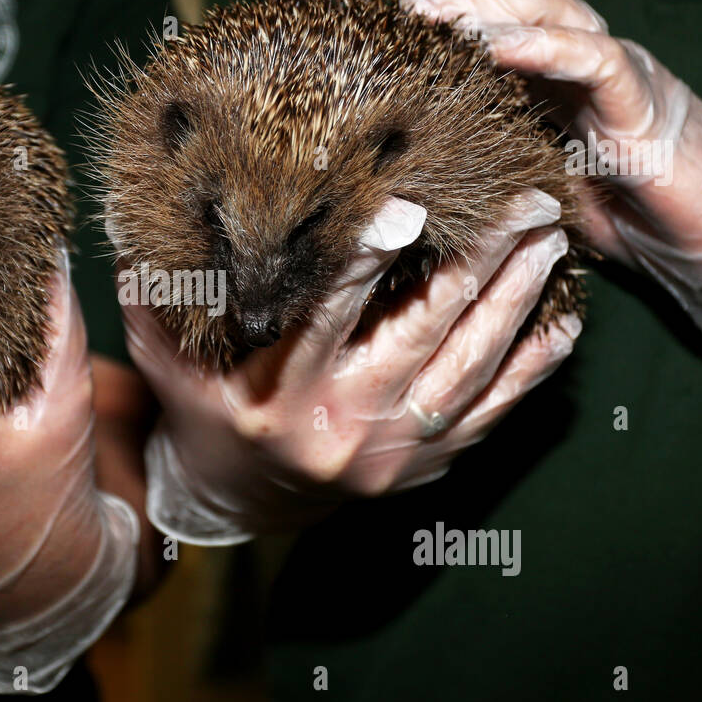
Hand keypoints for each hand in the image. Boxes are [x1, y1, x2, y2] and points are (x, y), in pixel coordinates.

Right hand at [123, 191, 579, 544]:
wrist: (236, 499)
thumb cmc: (200, 407)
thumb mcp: (162, 353)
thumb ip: (159, 287)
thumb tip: (137, 203)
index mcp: (275, 394)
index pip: (327, 318)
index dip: (366, 262)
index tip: (407, 208)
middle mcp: (340, 428)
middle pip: (424, 336)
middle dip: (481, 264)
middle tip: (527, 201)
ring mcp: (391, 454)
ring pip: (469, 371)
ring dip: (517, 302)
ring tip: (550, 240)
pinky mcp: (423, 467)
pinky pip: (491, 416)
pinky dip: (532, 370)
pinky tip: (563, 323)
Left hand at [401, 0, 701, 386]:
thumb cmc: (630, 228)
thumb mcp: (541, 200)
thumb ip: (495, 179)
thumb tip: (415, 196)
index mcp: (561, 92)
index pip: (501, 39)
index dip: (449, 31)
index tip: (389, 34)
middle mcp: (589, 75)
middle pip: (521, 12)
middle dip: (463, 3)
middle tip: (406, 6)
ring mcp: (622, 83)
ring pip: (557, 19)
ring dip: (495, 12)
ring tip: (439, 14)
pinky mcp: (646, 109)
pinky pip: (597, 60)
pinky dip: (548, 48)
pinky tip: (501, 47)